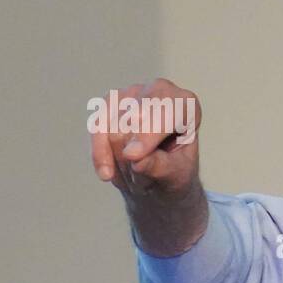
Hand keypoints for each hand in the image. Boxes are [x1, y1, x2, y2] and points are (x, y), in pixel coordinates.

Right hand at [89, 78, 208, 255]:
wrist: (155, 189)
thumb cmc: (173, 182)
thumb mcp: (174, 180)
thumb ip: (160, 167)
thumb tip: (137, 157)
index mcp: (185, 106)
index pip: (172, 106)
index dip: (155, 127)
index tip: (139, 156)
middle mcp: (160, 94)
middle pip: (142, 107)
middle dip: (135, 137)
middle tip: (133, 165)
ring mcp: (132, 98)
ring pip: (114, 116)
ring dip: (114, 149)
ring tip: (122, 176)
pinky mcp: (109, 109)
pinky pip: (97, 126)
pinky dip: (99, 150)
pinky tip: (106, 175)